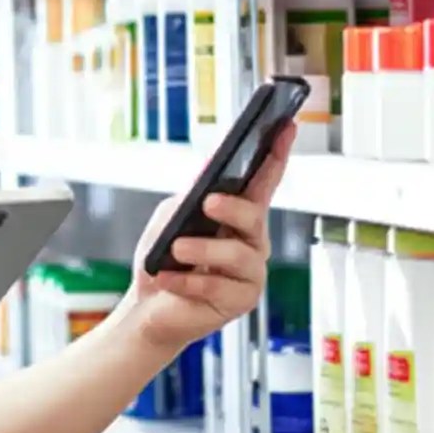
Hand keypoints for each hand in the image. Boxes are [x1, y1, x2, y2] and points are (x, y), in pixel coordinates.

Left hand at [125, 123, 295, 350]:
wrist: (147, 307)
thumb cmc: (163, 259)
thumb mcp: (172, 216)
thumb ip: (192, 194)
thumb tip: (210, 172)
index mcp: (238, 216)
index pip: (263, 180)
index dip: (277, 153)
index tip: (286, 125)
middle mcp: (252, 242)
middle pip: (254, 216)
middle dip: (232, 207)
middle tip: (207, 202)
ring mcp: (250, 274)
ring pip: (237, 255)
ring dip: (202, 250)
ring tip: (175, 250)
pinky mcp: (240, 302)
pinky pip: (217, 287)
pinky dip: (186, 281)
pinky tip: (167, 279)